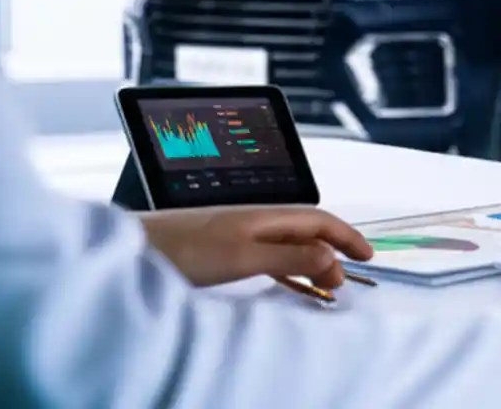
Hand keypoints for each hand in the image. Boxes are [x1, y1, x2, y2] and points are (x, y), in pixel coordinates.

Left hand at [138, 206, 373, 288]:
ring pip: (288, 245)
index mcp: (266, 216)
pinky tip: (286, 280)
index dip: (346, 235)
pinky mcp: (224, 249)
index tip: (367, 255)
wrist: (133, 248)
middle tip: (341, 283)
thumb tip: (330, 257)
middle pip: (306, 232)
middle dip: (330, 253)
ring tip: (321, 285)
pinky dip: (287, 268)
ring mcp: (239, 233)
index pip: (319, 220)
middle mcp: (256, 220)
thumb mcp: (243, 257)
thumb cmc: (183, 250)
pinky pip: (268, 256)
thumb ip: (289, 256)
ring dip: (310, 262)